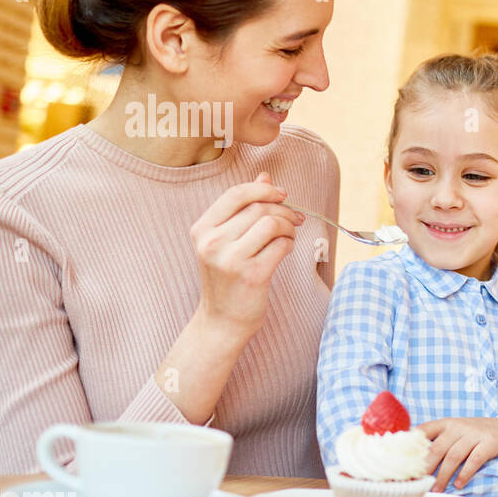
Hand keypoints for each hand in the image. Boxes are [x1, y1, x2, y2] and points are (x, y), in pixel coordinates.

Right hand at [190, 172, 303, 338]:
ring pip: (272, 224)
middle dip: (284, 210)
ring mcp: (231, 259)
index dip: (264, 189)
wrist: (222, 321)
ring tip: (289, 236)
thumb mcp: (227, 240)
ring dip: (289, 227)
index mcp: (202, 229)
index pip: (236, 193)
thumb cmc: (228, 277)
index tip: (282, 194)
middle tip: (295, 219)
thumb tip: (266, 175)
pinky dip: (289, 245)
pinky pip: (281, 246)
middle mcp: (212, 242)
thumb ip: (244, 207)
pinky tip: (284, 251)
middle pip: (259, 208)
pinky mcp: (252, 275)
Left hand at [416, 417, 497, 491]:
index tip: (403, 462)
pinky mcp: (489, 442)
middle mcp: (459, 426)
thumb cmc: (475, 434)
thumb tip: (413, 459)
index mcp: (447, 423)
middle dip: (426, 468)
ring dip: (444, 476)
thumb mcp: (456, 431)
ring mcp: (475, 433)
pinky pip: (474, 460)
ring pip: (454, 456)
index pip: (424, 430)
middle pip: (437, 448)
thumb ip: (438, 440)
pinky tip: (459, 485)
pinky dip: (465, 474)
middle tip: (418, 483)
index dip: (412, 445)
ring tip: (437, 490)